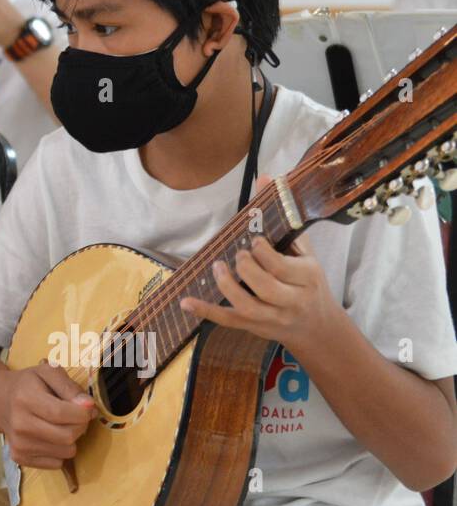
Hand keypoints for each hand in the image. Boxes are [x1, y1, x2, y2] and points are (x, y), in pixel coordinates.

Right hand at [2, 362, 96, 468]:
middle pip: (67, 436)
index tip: (89, 407)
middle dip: (81, 426)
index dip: (83, 413)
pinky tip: (50, 436)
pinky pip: (57, 463)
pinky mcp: (20, 458)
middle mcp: (20, 425)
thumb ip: (70, 386)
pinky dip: (60, 451)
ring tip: (61, 425)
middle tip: (76, 416)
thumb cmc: (28, 384)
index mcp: (25, 399)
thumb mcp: (48, 373)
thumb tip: (88, 406)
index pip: (61, 413)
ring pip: (66, 452)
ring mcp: (19, 444)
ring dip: (71, 439)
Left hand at [180, 202, 337, 354]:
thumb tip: (266, 177)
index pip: (284, 267)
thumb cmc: (308, 281)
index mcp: (307, 277)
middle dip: (247, 268)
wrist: (317, 325)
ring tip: (217, 267)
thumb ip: (284, 215)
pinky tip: (186, 301)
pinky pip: (228, 321)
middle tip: (237, 254)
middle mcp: (292, 301)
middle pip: (267, 288)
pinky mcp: (255, 328)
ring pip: (248, 307)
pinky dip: (206, 311)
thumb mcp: (304, 250)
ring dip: (228, 286)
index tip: (253, 239)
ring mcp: (273, 318)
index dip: (264, 253)